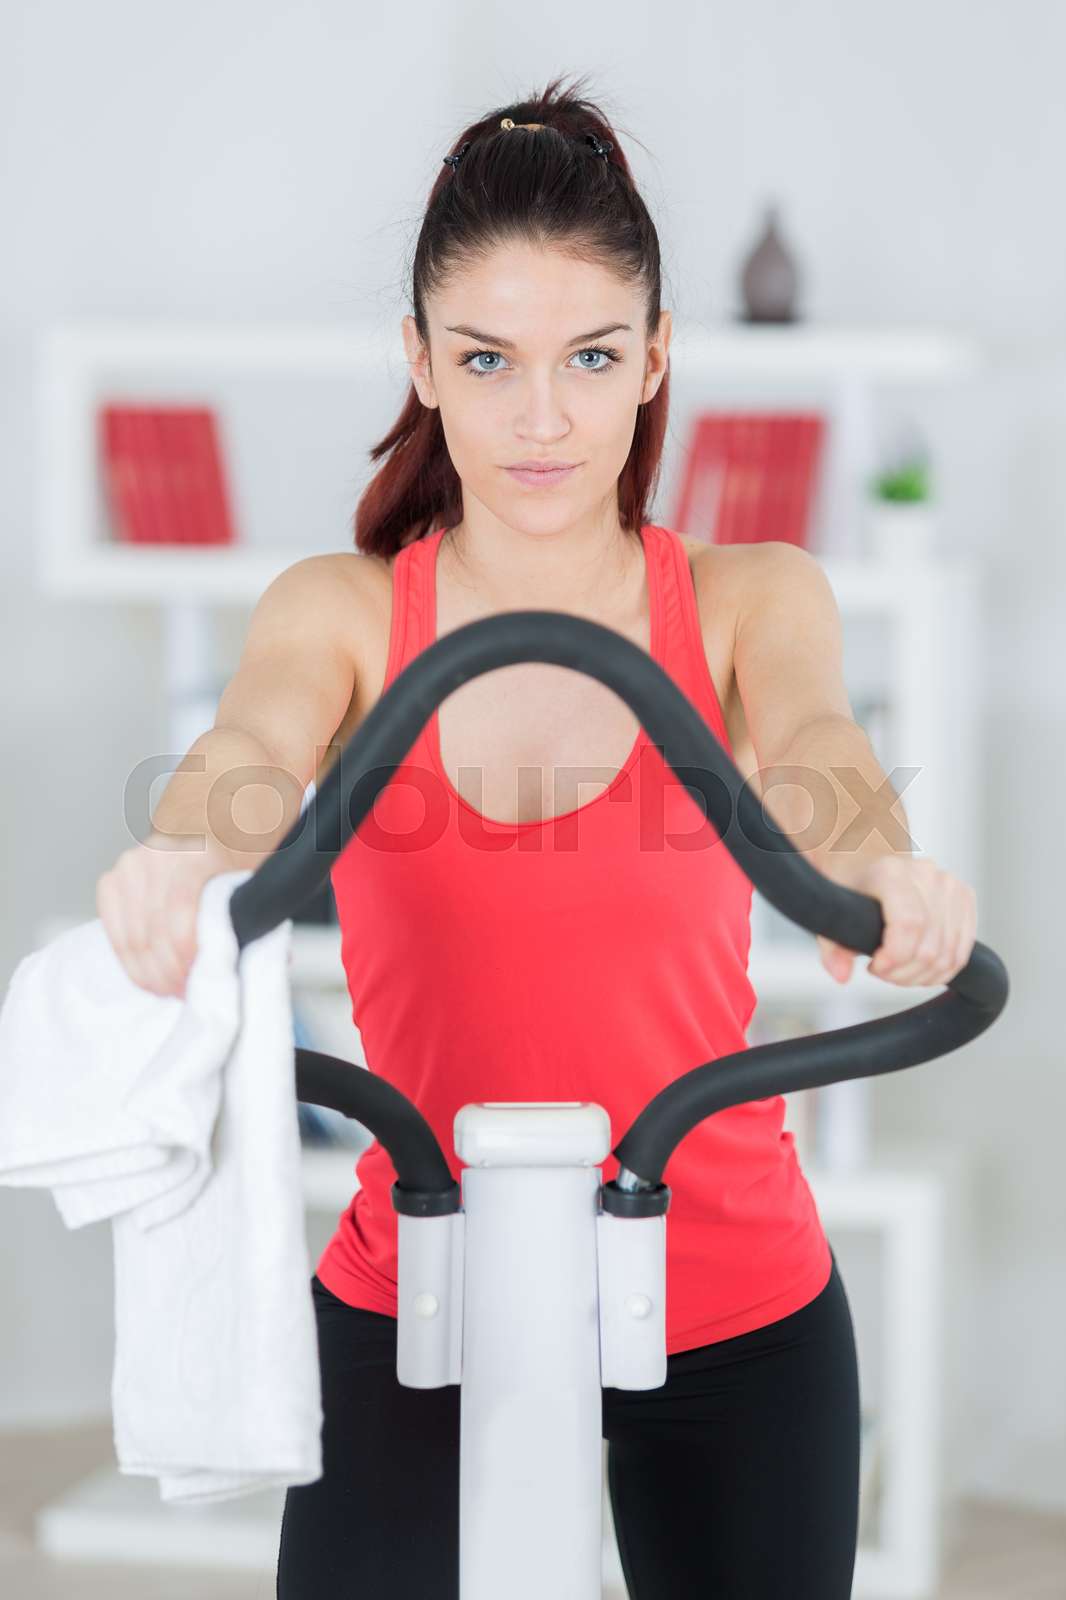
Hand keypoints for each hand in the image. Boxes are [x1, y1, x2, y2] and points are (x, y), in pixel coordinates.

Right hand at [95, 830, 242, 999]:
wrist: (205, 819)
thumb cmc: (233, 851)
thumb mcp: (254, 874)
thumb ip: (253, 913)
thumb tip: (256, 958)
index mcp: (197, 852)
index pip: (180, 918)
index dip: (187, 958)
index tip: (202, 981)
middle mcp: (157, 857)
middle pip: (153, 935)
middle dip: (170, 974)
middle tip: (187, 994)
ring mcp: (129, 868)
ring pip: (131, 940)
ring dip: (150, 974)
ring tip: (171, 989)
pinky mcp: (112, 881)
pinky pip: (115, 933)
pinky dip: (131, 961)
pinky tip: (149, 975)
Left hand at [816, 855, 977, 987]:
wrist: (865, 856)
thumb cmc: (848, 882)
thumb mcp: (830, 910)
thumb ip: (831, 946)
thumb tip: (841, 975)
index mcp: (892, 873)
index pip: (910, 925)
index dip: (895, 958)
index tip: (874, 966)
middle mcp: (927, 875)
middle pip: (930, 947)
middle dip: (903, 973)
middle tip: (882, 970)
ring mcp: (950, 885)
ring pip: (949, 955)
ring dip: (921, 976)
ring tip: (897, 970)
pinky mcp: (964, 897)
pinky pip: (962, 951)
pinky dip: (941, 971)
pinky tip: (918, 969)